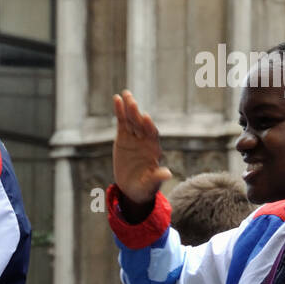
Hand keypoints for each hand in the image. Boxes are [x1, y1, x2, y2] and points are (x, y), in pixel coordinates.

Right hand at [112, 91, 171, 213]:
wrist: (132, 188)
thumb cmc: (144, 188)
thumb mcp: (150, 185)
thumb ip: (157, 177)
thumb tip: (168, 174)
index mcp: (154, 150)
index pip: (152, 135)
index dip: (149, 126)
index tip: (145, 117)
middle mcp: (145, 140)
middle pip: (141, 124)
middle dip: (136, 113)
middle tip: (132, 101)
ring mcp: (134, 137)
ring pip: (131, 120)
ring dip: (128, 108)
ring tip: (125, 94)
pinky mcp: (124, 137)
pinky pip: (122, 122)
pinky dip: (120, 111)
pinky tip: (117, 99)